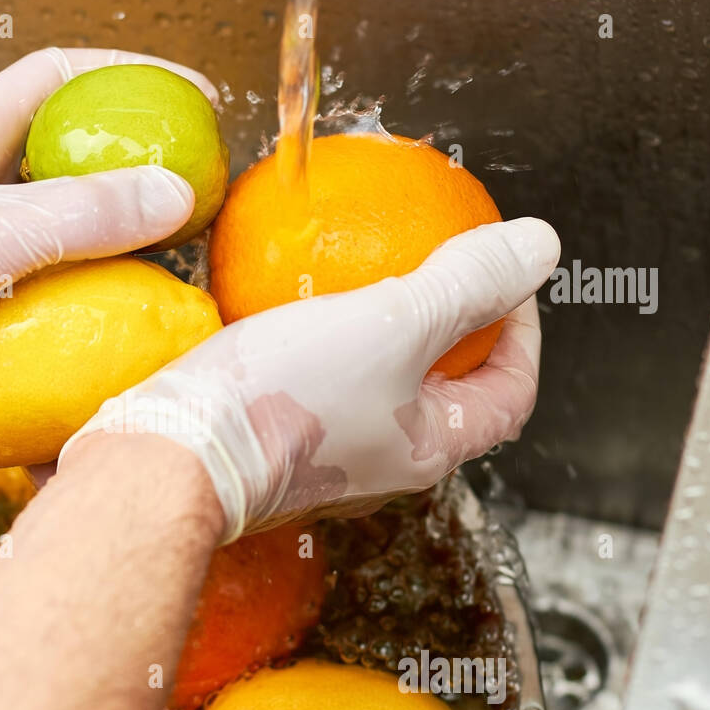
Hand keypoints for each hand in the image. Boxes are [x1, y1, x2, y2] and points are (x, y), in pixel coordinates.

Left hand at [0, 48, 214, 465]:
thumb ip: (76, 217)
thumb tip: (172, 194)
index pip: (54, 78)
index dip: (125, 74)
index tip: (187, 95)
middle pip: (67, 155)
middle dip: (132, 164)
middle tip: (191, 186)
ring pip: (62, 232)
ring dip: (115, 243)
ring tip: (172, 258)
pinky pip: (47, 297)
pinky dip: (87, 305)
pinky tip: (121, 325)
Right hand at [58, 218, 559, 541]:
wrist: (169, 451)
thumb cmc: (285, 399)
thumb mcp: (392, 325)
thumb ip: (467, 284)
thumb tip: (541, 246)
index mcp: (427, 448)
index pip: (511, 395)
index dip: (525, 331)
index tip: (506, 274)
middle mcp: (381, 463)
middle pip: (446, 392)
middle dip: (453, 329)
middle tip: (438, 268)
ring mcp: (324, 457)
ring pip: (378, 387)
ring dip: (384, 332)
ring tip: (365, 274)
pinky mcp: (273, 440)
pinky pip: (318, 383)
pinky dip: (323, 339)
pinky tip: (293, 298)